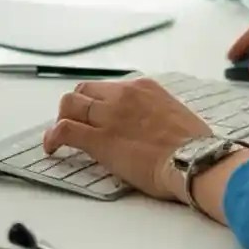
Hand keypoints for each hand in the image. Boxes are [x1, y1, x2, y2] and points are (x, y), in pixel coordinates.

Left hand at [42, 78, 212, 202]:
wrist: (197, 160)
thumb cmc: (196, 146)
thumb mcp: (176, 114)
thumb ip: (156, 112)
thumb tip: (151, 125)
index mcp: (143, 88)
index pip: (108, 87)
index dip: (97, 102)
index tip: (97, 115)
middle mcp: (122, 95)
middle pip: (84, 91)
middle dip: (76, 106)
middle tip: (76, 123)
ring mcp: (109, 116)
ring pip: (69, 105)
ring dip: (62, 118)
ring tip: (60, 134)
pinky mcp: (99, 139)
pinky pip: (64, 130)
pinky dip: (52, 137)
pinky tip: (52, 147)